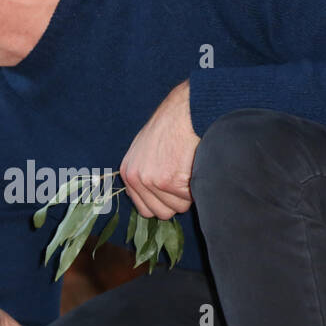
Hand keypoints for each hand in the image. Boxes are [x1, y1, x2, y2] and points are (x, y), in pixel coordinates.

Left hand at [119, 80, 200, 218]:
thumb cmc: (169, 126)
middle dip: (176, 201)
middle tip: (183, 179)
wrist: (184, 111)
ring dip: (188, 194)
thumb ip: (145, 174)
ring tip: (188, 169)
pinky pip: (191, 198)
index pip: (145, 210)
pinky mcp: (171, 180)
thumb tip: (154, 197)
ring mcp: (154, 181)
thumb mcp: (144, 149)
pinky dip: (197, 185)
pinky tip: (194, 165)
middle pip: (162, 213)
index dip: (163, 203)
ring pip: (178, 207)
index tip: (172, 193)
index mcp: (128, 173)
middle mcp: (137, 179)